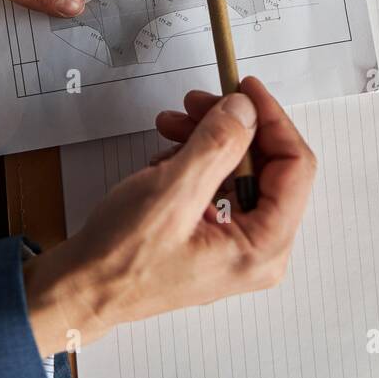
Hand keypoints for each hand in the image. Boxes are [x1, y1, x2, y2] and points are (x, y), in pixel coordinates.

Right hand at [23, 76, 315, 354]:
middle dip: (230, 127)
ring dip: (206, 139)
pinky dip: (193, 161)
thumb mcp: (172, 193)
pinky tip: (164, 160)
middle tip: (197, 102)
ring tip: (170, 126)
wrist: (82, 288)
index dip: (272, 119)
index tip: (246, 89)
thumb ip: (217, 145)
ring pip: (237, 169)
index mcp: (263, 247)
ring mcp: (235, 241)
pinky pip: (216, 183)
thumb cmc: (121, 261)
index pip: (296, 167)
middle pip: (266, 165)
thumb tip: (246, 110)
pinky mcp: (212, 234)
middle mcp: (258, 248)